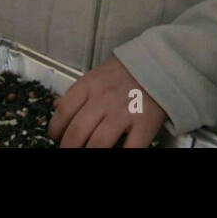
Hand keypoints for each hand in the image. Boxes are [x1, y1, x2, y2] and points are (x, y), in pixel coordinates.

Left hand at [47, 55, 167, 147]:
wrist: (162, 63)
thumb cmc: (128, 71)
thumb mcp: (98, 73)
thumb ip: (78, 92)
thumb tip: (56, 107)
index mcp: (90, 84)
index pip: (63, 112)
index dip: (55, 130)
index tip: (55, 137)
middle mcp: (105, 98)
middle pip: (77, 132)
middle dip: (68, 148)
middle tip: (68, 150)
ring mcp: (125, 112)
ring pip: (98, 144)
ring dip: (87, 154)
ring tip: (86, 154)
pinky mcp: (144, 124)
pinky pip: (129, 148)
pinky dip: (119, 155)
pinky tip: (113, 153)